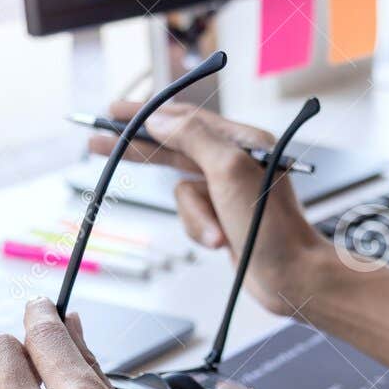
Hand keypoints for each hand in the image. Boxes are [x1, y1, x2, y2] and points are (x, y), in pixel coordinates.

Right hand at [88, 101, 329, 315]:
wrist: (292, 277)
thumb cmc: (269, 226)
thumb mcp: (229, 172)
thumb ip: (193, 138)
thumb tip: (161, 117)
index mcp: (242, 140)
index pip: (184, 118)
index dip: (147, 114)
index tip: (113, 112)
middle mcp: (235, 161)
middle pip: (174, 148)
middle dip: (140, 150)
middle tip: (97, 143)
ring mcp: (227, 191)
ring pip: (182, 193)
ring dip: (194, 217)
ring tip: (217, 235)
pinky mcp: (222, 218)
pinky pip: (191, 217)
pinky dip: (200, 230)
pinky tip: (220, 244)